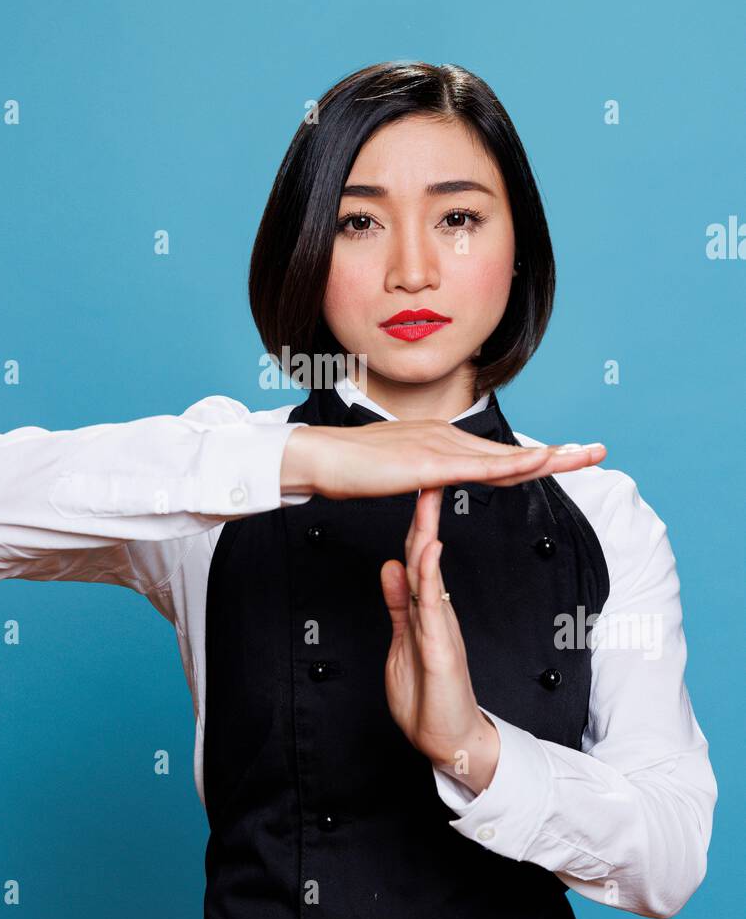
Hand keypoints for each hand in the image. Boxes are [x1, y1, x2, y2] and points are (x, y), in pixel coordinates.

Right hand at [282, 419, 604, 500]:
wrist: (319, 457)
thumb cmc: (349, 467)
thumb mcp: (396, 472)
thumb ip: (421, 473)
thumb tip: (434, 481)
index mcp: (442, 440)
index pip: (498, 453)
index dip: (535, 456)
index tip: (567, 457)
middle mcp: (448, 437)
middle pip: (512, 451)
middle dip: (559, 452)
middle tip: (598, 451)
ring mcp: (440, 447)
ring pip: (504, 456)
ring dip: (547, 456)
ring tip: (583, 456)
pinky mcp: (428, 463)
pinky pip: (478, 467)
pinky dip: (511, 465)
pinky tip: (536, 464)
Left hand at [380, 484, 499, 790]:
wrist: (450, 740)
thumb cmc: (428, 697)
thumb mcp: (403, 640)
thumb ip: (398, 604)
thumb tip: (390, 567)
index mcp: (425, 608)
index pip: (417, 555)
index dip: (413, 520)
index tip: (411, 486)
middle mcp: (436, 610)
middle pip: (427, 553)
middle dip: (424, 512)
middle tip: (425, 470)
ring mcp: (440, 626)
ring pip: (431, 571)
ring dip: (428, 532)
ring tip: (428, 495)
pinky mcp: (442, 646)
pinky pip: (433, 605)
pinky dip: (429, 575)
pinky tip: (429, 549)